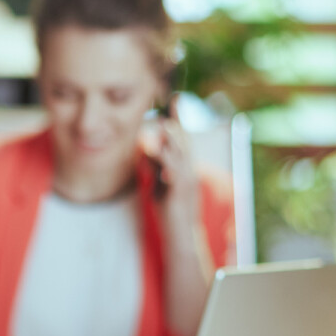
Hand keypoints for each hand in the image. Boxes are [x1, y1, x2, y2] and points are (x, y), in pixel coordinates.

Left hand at [146, 96, 199, 224]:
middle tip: (174, 101)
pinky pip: (175, 175)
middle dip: (179, 121)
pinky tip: (160, 154)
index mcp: (184, 167)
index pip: (181, 139)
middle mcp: (189, 171)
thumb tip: (146, 149)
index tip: (174, 99)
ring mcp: (187, 182)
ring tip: (167, 124)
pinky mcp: (180, 194)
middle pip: (184, 141)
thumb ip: (155, 166)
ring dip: (175, 139)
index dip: (178, 119)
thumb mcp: (160, 184)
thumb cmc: (170, 211)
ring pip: (182, 156)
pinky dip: (168, 164)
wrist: (181, 236)